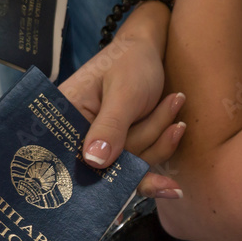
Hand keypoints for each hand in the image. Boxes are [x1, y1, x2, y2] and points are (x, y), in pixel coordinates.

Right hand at [59, 5, 184, 198]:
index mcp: (63, 117)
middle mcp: (76, 133)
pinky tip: (178, 127)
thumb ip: (111, 127)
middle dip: (142, 147)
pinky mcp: (119, 144)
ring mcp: (98, 141)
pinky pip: (139, 159)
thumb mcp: (124, 92)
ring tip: (174, 103)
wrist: (148, 49)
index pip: (71, 156)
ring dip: (157, 136)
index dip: (94, 176)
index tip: (122, 191)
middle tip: (172, 134)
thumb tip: (95, 162)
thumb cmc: (130, 62)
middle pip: (105, 164)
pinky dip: (161, 145)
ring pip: (128, 161)